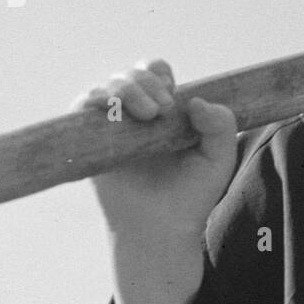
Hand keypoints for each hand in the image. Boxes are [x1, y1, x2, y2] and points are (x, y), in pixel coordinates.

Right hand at [70, 59, 237, 248]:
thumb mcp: (218, 159)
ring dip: (125, 89)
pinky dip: (93, 100)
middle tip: (160, 111)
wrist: (160, 229)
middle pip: (131, 75)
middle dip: (145, 83)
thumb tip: (196, 100)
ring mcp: (112, 126)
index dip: (160, 76)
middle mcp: (135, 114)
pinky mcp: (90, 141)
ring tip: (147, 115)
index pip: (156, 74)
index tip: (171, 99)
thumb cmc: (191, 196)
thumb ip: (221, 126)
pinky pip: (82, 108)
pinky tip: (108, 108)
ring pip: (108, 86)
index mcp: (165, 111)